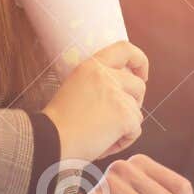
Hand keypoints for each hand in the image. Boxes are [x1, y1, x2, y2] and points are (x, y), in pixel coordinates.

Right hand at [40, 40, 148, 163]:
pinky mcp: (124, 115)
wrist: (51, 140)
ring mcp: (117, 95)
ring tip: (102, 135)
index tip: (141, 75)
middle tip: (117, 118)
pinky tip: (104, 144)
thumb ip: (98, 83)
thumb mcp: (75, 87)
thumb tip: (122, 91)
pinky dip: (123, 141)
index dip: (139, 61)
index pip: (125, 49)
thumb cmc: (59, 122)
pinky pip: (136, 130)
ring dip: (124, 126)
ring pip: (137, 111)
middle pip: (138, 86)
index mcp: (91, 66)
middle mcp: (106, 75)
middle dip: (134, 103)